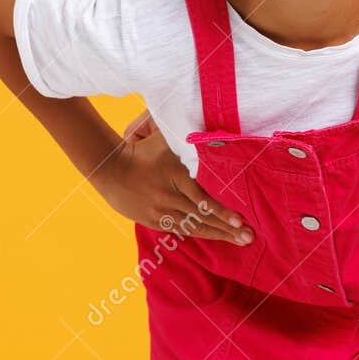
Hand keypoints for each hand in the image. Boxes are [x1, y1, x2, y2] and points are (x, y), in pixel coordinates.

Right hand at [93, 111, 251, 244]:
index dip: (223, 212)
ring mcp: (160, 211)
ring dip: (217, 235)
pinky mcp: (152, 220)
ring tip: (239, 241)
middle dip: (228, 229)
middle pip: (203, 218)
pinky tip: (214, 237)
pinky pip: (178, 230)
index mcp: (177, 178)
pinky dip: (197, 233)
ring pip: (193, 227)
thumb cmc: (142, 151)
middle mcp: (170, 198)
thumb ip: (188, 134)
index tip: (241, 221)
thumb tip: (209, 118)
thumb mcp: (166, 139)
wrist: (109, 168)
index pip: (204, 200)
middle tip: (249, 237)